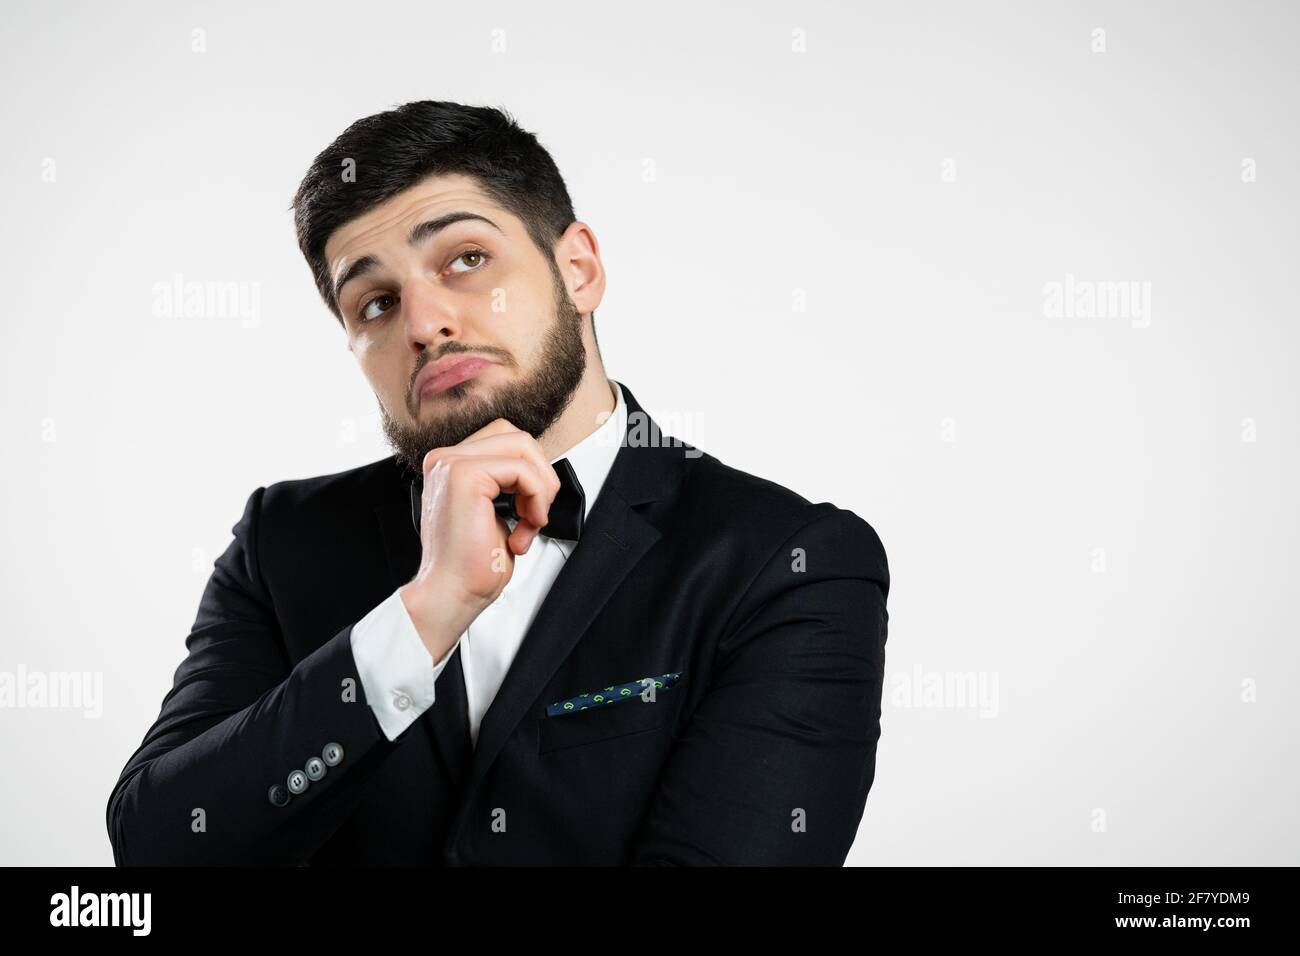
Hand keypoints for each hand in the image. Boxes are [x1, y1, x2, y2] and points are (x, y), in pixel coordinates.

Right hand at [398, 418, 561, 660]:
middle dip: (540, 473)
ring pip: (523, 446)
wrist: (451, 595)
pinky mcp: (465, 475)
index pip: (505, 441)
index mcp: (450, 466)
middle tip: (536, 513)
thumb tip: (537, 472)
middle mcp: (446, 459)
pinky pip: (523, 470)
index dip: (530, 472)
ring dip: (541, 486)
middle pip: (516, 436)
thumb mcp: (493, 513)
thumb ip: (506, 485)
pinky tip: (526, 526)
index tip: (529, 511)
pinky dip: (537, 498)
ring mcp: (452, 464)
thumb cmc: (470, 566)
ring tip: (531, 520)